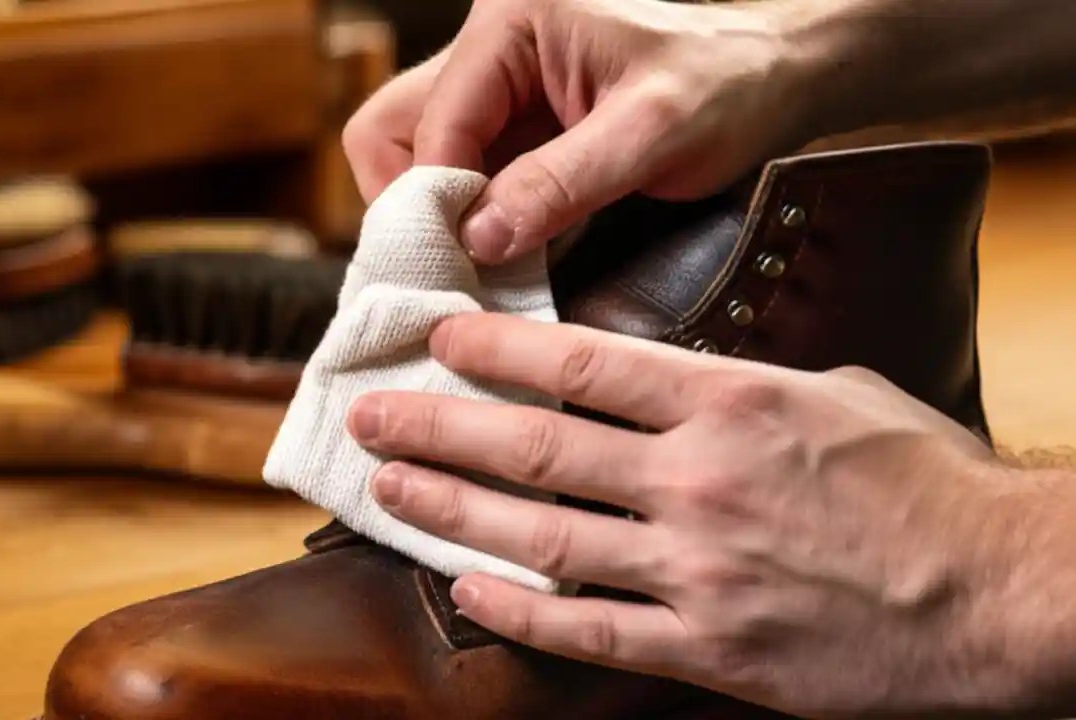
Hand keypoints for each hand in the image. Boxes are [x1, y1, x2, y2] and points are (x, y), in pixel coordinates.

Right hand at [344, 0, 821, 263]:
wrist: (775, 78)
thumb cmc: (728, 85)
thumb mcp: (652, 135)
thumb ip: (560, 184)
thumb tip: (475, 241)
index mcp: (511, 22)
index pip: (427, 122)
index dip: (432, 201)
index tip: (458, 269)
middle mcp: (490, 47)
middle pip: (393, 129)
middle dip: (412, 205)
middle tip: (450, 267)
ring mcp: (497, 88)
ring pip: (419, 156)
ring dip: (441, 218)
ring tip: (478, 270)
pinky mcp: (515, 126)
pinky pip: (465, 176)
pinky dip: (473, 221)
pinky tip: (503, 255)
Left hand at [344, 313, 1061, 716]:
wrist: (1001, 591)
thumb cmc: (926, 483)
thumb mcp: (837, 395)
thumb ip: (740, 385)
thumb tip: (667, 380)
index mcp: (731, 404)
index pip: (584, 363)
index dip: (499, 347)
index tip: (442, 336)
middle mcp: (699, 481)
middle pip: (537, 447)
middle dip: (440, 428)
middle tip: (373, 416)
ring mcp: (697, 569)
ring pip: (543, 535)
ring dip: (450, 510)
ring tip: (387, 489)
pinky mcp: (710, 646)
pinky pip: (589, 628)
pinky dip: (517, 609)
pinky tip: (463, 586)